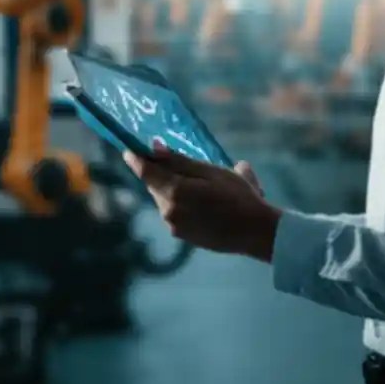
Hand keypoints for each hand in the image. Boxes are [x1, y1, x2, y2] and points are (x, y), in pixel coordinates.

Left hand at [124, 140, 279, 261]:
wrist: (255, 232)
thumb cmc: (238, 196)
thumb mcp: (211, 172)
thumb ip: (178, 161)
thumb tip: (154, 147)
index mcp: (174, 192)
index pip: (145, 171)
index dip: (136, 158)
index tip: (129, 148)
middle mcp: (168, 211)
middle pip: (155, 184)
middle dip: (161, 171)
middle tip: (177, 160)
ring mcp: (173, 226)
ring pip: (164, 198)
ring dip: (173, 187)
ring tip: (201, 184)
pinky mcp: (181, 235)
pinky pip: (173, 211)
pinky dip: (181, 201)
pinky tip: (204, 201)